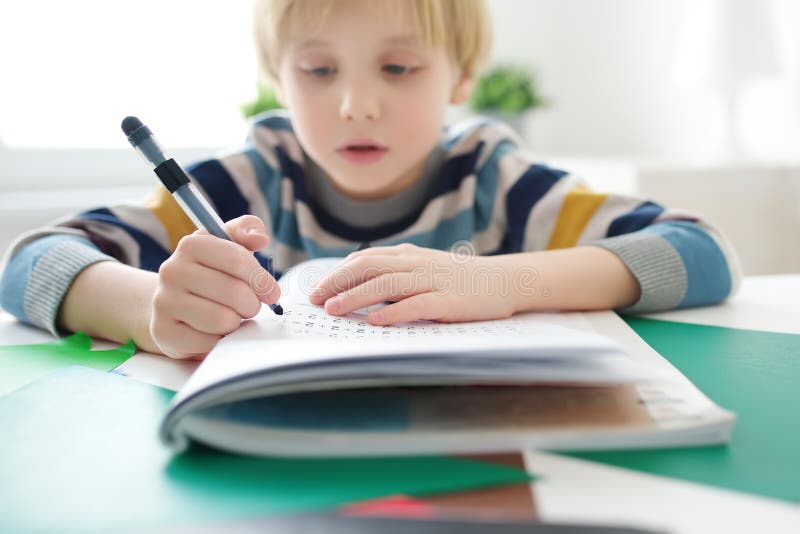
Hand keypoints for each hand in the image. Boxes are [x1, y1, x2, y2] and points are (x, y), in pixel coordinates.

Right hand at [150, 215, 279, 358]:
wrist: (171, 304)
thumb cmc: (210, 273)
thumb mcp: (226, 246)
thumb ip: (246, 231)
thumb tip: (261, 238)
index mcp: (191, 245)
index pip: (238, 260)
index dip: (261, 279)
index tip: (271, 291)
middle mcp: (172, 271)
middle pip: (234, 293)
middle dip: (251, 304)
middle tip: (249, 306)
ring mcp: (164, 302)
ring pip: (223, 319)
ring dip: (236, 322)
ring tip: (230, 316)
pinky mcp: (164, 332)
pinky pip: (209, 343)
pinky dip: (219, 340)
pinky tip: (213, 331)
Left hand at [309, 243, 515, 325]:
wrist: (504, 280)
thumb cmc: (460, 278)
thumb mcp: (424, 267)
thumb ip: (396, 272)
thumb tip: (359, 285)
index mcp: (408, 255)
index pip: (364, 259)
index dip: (337, 274)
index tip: (316, 289)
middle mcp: (416, 264)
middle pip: (368, 267)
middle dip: (337, 283)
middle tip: (315, 299)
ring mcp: (432, 281)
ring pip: (387, 284)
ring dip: (357, 297)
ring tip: (334, 309)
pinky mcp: (449, 301)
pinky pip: (418, 304)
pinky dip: (395, 312)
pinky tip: (376, 321)